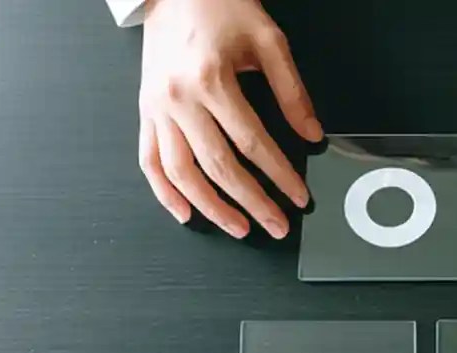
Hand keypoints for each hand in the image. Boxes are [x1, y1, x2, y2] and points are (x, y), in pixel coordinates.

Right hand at [136, 0, 322, 238]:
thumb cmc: (219, 6)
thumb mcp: (268, 41)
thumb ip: (292, 91)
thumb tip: (312, 134)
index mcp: (211, 80)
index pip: (253, 143)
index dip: (280, 175)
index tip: (298, 196)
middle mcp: (178, 98)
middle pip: (219, 166)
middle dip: (252, 202)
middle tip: (276, 224)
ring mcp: (157, 108)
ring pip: (180, 173)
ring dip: (211, 208)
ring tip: (238, 227)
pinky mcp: (145, 112)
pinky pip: (149, 161)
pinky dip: (165, 192)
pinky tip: (185, 213)